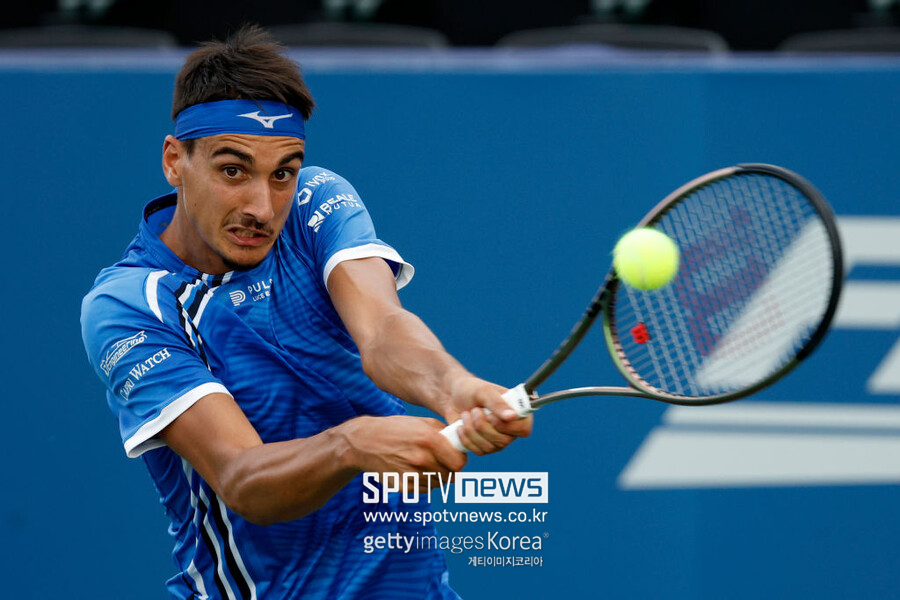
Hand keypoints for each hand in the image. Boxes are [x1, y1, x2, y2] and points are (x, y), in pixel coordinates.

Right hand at [342, 415, 466, 491]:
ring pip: (439, 484)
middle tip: (442, 461)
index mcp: (429, 440)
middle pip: (451, 476)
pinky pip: (425, 490)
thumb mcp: (421, 422)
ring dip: (438, 477)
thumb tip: (460, 442)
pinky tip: (417, 471)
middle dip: (450, 469)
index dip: (461, 461)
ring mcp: (411, 474)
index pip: (459, 463)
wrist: (365, 442)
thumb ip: (443, 431)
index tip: (457, 457)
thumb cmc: (396, 429)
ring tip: (427, 465)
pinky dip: (425, 483)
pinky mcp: (402, 486)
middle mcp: (421, 458)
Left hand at [444, 376, 532, 455]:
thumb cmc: (472, 390)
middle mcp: (510, 429)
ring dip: (472, 430)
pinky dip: (466, 438)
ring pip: (489, 447)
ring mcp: (497, 440)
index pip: (524, 428)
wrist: (453, 397)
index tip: (491, 416)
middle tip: (474, 410)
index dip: (509, 426)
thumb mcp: (484, 391)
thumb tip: (513, 416)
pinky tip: (460, 426)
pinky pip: (478, 451)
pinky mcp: (483, 447)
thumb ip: (497, 403)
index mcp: (517, 412)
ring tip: (466, 414)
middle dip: (483, 426)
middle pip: (504, 440)